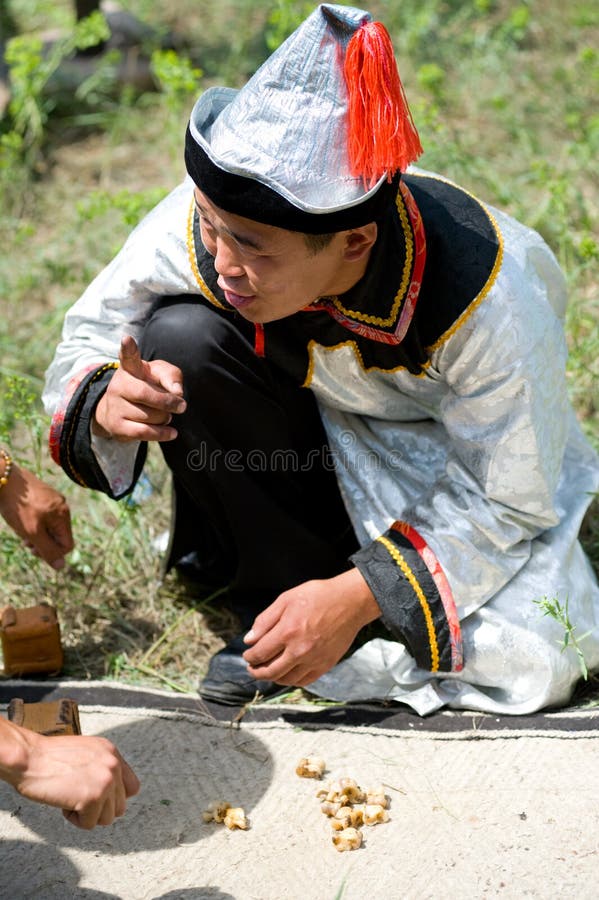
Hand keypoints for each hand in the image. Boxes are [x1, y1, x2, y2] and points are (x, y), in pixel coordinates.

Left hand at [0, 465, 73, 568]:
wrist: (3, 478)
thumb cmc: (18, 507)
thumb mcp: (32, 533)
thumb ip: (47, 550)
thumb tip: (61, 567)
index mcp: (63, 516)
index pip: (67, 545)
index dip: (52, 553)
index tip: (33, 551)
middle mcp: (62, 506)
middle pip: (58, 535)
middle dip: (43, 543)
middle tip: (25, 543)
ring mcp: (52, 498)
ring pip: (49, 525)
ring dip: (36, 533)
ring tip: (21, 531)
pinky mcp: (42, 493)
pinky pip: (43, 515)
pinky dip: (33, 521)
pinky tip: (20, 518)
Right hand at [1, 723, 139, 829]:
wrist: (30, 758)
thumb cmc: (49, 758)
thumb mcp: (86, 753)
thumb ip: (102, 767)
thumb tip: (112, 793)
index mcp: (112, 753)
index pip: (132, 787)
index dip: (115, 798)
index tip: (98, 799)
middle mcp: (113, 765)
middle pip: (120, 806)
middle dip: (99, 809)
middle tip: (77, 798)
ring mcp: (105, 781)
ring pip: (107, 818)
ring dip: (87, 815)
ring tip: (69, 798)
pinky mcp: (93, 798)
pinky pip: (89, 824)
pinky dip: (74, 819)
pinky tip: (63, 802)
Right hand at [93, 334, 185, 441]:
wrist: (122, 410)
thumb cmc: (147, 387)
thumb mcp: (160, 375)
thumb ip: (171, 376)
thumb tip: (177, 392)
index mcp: (130, 369)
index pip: (128, 356)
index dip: (128, 348)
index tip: (127, 339)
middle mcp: (118, 385)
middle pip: (145, 394)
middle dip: (167, 401)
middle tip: (181, 406)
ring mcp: (115, 406)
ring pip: (148, 416)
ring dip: (165, 417)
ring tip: (166, 415)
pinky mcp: (117, 426)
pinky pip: (143, 432)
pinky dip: (161, 434)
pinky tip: (172, 433)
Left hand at [242, 568, 380, 686]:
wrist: (350, 602)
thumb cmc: (318, 596)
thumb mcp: (286, 599)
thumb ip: (265, 620)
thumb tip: (249, 640)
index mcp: (288, 631)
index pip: (260, 653)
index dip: (249, 656)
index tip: (247, 654)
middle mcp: (300, 650)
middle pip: (270, 672)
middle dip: (256, 672)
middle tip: (252, 668)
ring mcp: (314, 660)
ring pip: (286, 679)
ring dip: (272, 678)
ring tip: (268, 671)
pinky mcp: (326, 665)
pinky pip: (304, 681)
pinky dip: (291, 680)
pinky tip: (286, 673)